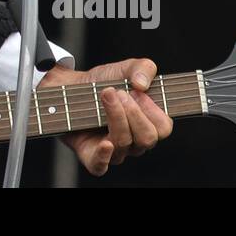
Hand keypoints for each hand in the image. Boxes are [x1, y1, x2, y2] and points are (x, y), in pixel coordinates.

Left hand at [40, 57, 172, 176]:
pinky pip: (101, 166)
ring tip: (106, 94)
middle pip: (147, 138)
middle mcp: (135, 142)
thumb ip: (143, 68)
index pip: (163, 128)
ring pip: (124, 143)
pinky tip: (105, 142)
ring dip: (116, 116)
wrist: (72, 88)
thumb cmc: (104, 82)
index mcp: (149, 124)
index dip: (153, 111)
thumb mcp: (126, 68)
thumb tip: (142, 84)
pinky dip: (104, 155)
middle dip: (134, 112)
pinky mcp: (92, 157)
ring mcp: (115, 151)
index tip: (138, 91)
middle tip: (119, 92)